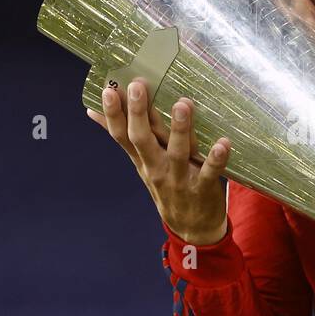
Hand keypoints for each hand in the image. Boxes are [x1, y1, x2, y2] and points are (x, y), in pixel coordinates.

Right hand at [86, 78, 231, 245]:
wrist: (192, 230)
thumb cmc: (166, 187)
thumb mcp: (141, 164)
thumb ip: (124, 138)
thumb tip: (92, 110)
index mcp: (143, 159)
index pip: (122, 135)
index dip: (114, 114)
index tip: (109, 90)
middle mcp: (157, 167)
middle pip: (143, 139)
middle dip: (139, 113)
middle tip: (138, 85)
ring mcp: (180, 178)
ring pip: (177, 152)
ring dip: (180, 129)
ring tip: (182, 104)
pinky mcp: (204, 187)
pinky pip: (210, 171)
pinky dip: (216, 158)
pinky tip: (223, 143)